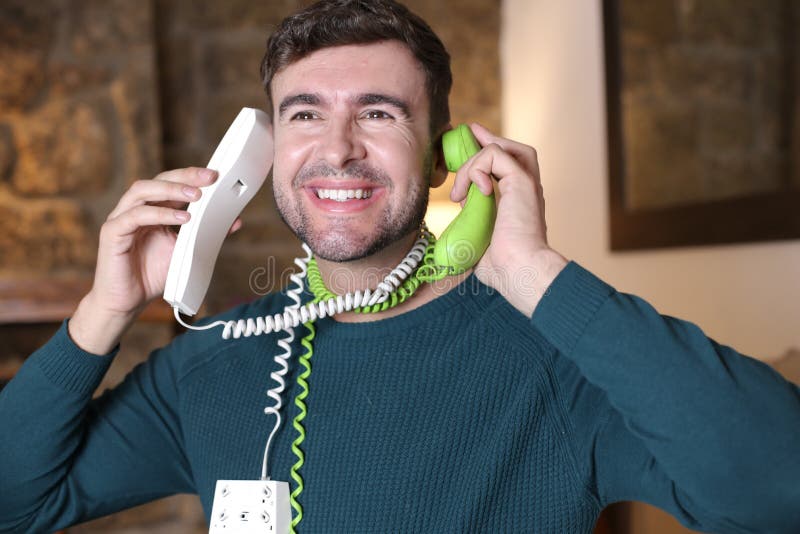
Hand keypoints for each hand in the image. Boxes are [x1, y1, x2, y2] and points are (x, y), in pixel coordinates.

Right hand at [69, 167, 241, 353]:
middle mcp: (134, 209)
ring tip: (197, 195)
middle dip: (184, 177)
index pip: (169, 184)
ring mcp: (120, 218)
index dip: (191, 177)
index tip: (215, 176)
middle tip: (209, 178)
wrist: (127, 302)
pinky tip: (182, 218)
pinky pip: (135, 216)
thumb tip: (235, 220)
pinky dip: (160, 214)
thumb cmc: (152, 276)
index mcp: (151, 210)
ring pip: (142, 191)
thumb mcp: (186, 251)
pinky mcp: (112, 233)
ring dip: (171, 190)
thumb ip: (206, 234)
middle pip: (156, 180)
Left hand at [449, 123, 567, 316]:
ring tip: (459, 192)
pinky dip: (476, 169)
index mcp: (519, 203)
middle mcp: (526, 190)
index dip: (489, 152)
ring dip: (473, 162)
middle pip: (514, 149)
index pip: (509, 167)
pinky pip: (494, 155)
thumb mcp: (480, 239)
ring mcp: (526, 184)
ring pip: (501, 149)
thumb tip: (461, 207)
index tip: (471, 142)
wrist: (520, 271)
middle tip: (466, 138)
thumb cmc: (503, 268)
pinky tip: (468, 193)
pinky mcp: (521, 182)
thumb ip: (473, 219)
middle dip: (488, 141)